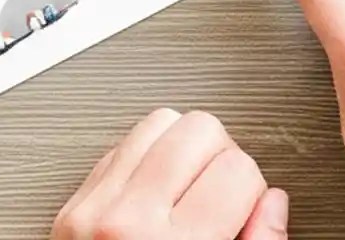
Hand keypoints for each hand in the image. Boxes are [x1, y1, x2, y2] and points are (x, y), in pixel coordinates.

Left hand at [51, 108, 289, 239]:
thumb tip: (272, 203)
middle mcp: (128, 221)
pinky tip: (158, 192)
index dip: (252, 190)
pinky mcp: (71, 208)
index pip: (238, 170)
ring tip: (189, 187)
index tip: (245, 211)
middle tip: (221, 194)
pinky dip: (147, 159)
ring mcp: (92, 210)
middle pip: (200, 130)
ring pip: (159, 123)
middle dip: (222, 157)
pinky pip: (122, 146)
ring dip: (183, 148)